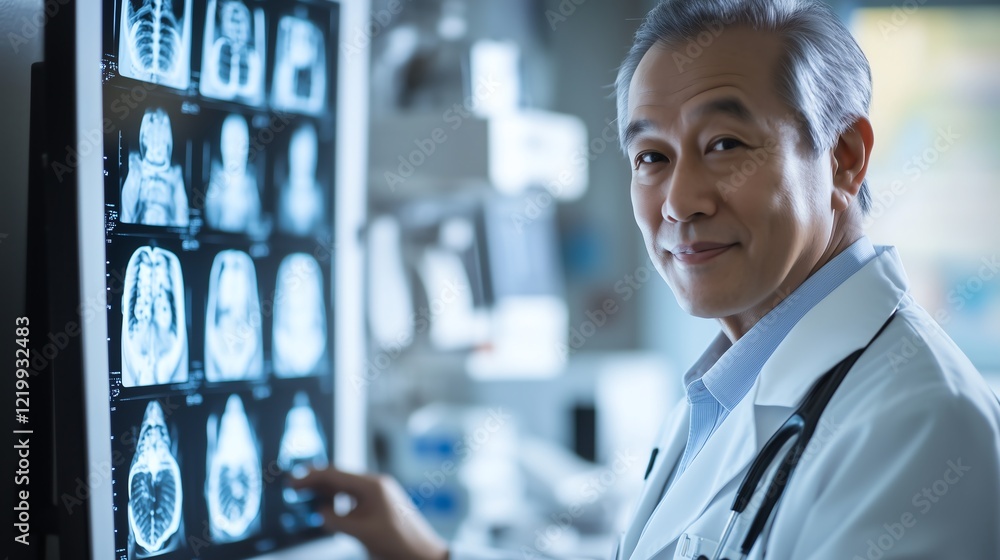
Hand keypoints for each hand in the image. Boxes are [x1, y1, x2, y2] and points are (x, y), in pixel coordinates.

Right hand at [290, 468, 448, 559]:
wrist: (422, 553)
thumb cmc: (398, 542)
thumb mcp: (361, 533)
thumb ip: (336, 520)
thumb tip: (319, 511)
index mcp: (372, 485)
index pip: (334, 475)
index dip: (310, 478)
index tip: (292, 482)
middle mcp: (376, 484)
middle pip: (339, 477)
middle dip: (316, 482)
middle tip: (294, 488)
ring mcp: (379, 493)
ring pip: (346, 487)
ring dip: (326, 492)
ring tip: (307, 499)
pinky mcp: (380, 503)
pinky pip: (354, 497)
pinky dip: (339, 501)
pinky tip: (328, 509)